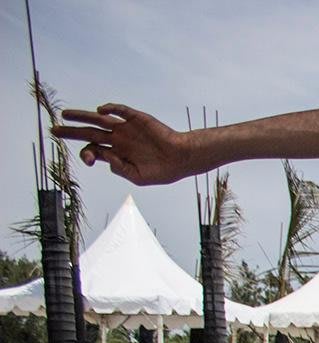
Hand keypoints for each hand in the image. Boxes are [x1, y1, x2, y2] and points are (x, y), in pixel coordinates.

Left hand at [52, 104, 190, 185]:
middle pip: (90, 133)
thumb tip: (104, 156)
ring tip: (66, 114)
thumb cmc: (163, 171)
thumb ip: (119, 168)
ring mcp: (126, 128)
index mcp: (118, 153)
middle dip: (72, 132)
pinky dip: (111, 108)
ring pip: (99, 119)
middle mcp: (118, 139)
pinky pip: (120, 111)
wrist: (182, 159)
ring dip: (82, 116)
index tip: (89, 159)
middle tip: (54, 130)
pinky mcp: (137, 119)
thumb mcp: (137, 177)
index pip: (94, 150)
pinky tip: (101, 110)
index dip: (87, 154)